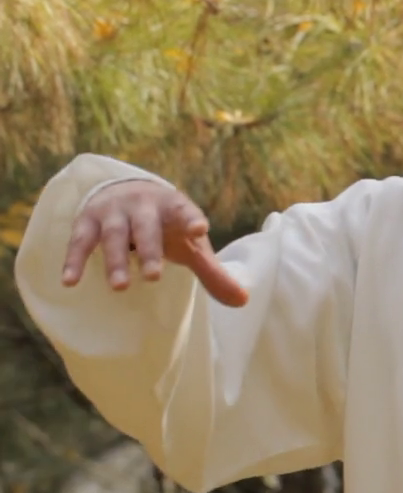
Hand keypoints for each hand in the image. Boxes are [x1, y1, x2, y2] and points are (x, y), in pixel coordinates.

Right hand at [62, 180, 248, 306]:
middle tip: (153, 277)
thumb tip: (242, 301)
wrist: (127, 190)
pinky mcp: (88, 220)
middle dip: (150, 251)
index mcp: (175, 207)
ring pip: (114, 234)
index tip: (200, 229)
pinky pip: (80, 241)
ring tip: (119, 287)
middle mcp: (144, 205)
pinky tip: (70, 281)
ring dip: (115, 260)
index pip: (186, 212)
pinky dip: (74, 260)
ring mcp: (114, 211)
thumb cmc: (167, 226)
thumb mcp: (189, 244)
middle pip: (147, 228)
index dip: (192, 219)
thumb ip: (212, 271)